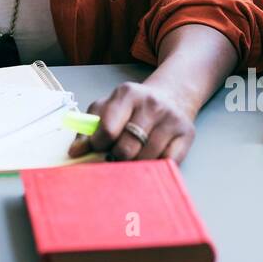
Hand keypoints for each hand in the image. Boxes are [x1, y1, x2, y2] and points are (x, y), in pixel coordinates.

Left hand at [68, 79, 196, 163]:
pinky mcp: (187, 133)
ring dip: (135, 166)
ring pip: (146, 159)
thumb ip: (88, 128)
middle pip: (126, 149)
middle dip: (116, 159)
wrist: (172, 95)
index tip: (99, 149)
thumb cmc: (133, 107)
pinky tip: (150, 159)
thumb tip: (75, 152)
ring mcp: (171, 118)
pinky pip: (167, 163)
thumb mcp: (107, 108)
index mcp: (126, 94)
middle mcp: (151, 104)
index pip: (107, 130)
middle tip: (115, 157)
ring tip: (132, 158)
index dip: (98, 146)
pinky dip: (156, 167)